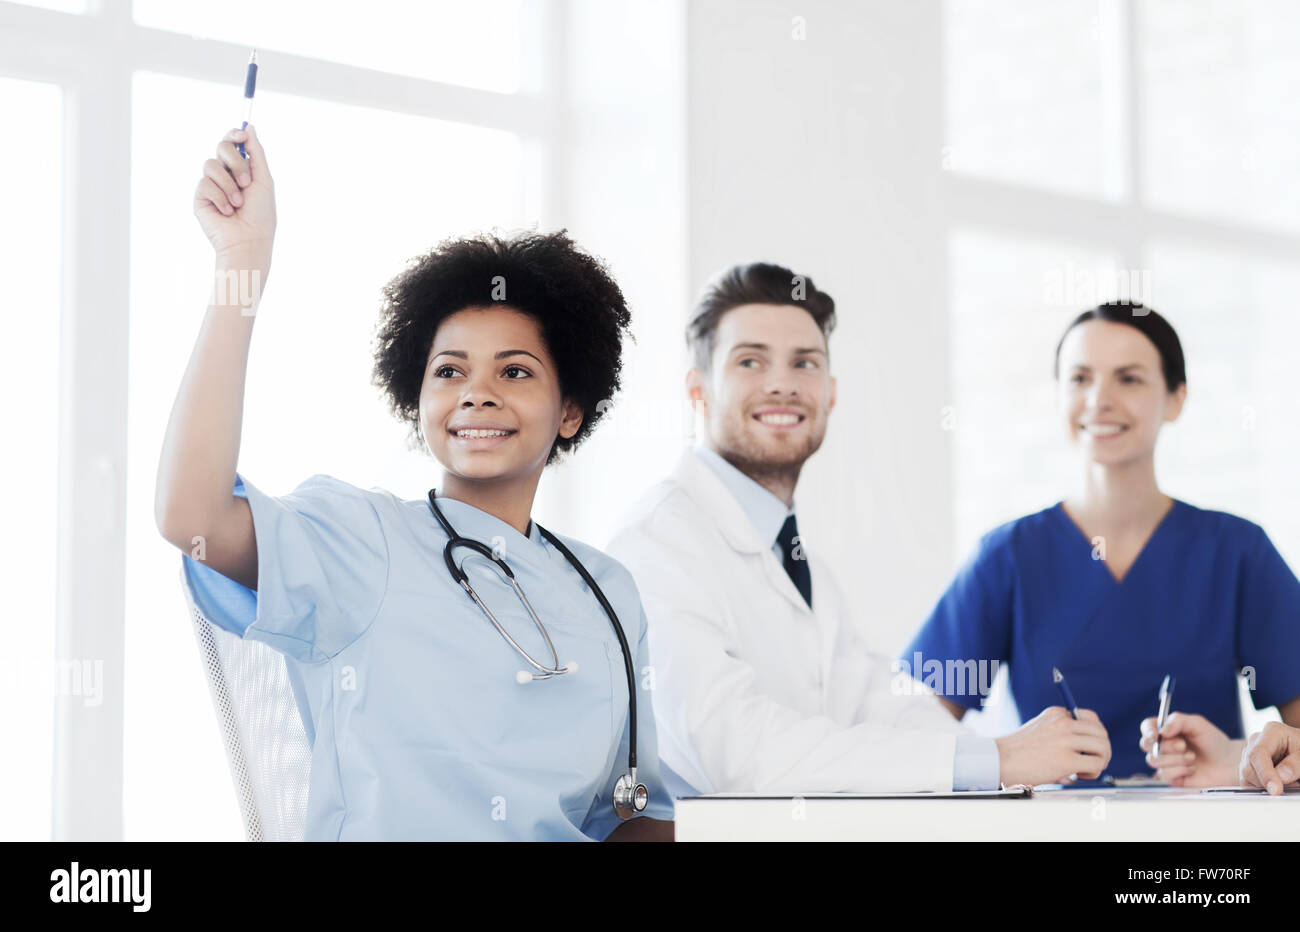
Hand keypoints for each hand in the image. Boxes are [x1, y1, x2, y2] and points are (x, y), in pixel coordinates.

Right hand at [192, 124, 276, 268]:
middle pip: (221, 148)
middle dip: (235, 163)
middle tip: (247, 182)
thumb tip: (250, 129)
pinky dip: (220, 197)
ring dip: (229, 185)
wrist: (248, 239)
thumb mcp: (263, 180)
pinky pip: (204, 184)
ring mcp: (211, 185)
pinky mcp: (200, 197)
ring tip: (238, 203)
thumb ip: (257, 153)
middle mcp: (225, 175)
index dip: (234, 135)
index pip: (232, 144)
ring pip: (211, 165)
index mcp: (241, 169)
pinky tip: (227, 212)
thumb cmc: (261, 214)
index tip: (241, 136)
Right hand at [995, 706, 1110, 785]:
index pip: (1091, 719)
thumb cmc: (1016, 751)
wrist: (998, 760)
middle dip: (1102, 749)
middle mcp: (1063, 722)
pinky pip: (1096, 764)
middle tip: (1093, 762)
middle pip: (1101, 732)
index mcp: (1057, 713)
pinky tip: (1080, 775)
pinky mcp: (1067, 759)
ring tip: (1086, 770)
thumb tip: (1087, 750)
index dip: (1095, 735)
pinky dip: (1093, 772)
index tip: (1090, 748)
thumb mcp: (1040, 730)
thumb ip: (1061, 733)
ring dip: (1100, 761)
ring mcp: (1065, 739)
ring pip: (1102, 747)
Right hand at [1139, 711, 1240, 786]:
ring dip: (1175, 759)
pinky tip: (1192, 769)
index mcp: (1167, 731)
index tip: (1156, 734)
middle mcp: (1163, 747)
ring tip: (1192, 757)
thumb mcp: (1197, 723)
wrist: (1228, 764)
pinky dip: (1180, 770)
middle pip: (1146, 745)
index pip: (1147, 727)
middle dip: (1165, 745)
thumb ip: (1177, 721)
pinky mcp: (1172, 778)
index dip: (1147, 731)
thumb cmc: (1214, 742)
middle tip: (1183, 746)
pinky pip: (1165, 774)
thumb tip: (1162, 731)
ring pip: (1154, 760)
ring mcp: (1166, 763)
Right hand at [1239, 721, 1299, 794]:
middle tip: (1292, 786)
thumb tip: (1281, 777)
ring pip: (1247, 777)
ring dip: (1266, 786)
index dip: (1265, 773)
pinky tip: (1279, 784)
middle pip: (1249, 767)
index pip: (1258, 753)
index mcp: (1273, 731)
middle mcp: (1257, 741)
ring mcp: (1251, 754)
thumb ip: (1296, 764)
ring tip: (1289, 783)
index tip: (1275, 790)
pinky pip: (1249, 782)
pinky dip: (1263, 788)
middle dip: (1267, 782)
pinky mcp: (1250, 766)